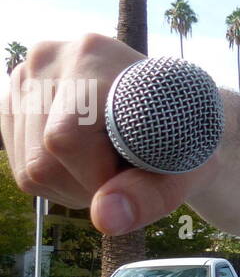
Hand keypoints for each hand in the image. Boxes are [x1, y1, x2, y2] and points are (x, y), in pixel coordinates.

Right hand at [0, 34, 219, 234]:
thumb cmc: (185, 135)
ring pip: (29, 170)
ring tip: (110, 161)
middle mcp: (50, 58)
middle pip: (43, 160)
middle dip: (88, 185)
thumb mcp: (184, 166)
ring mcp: (25, 78)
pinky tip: (87, 159)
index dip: (97, 177)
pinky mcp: (12, 103)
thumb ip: (151, 194)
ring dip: (73, 185)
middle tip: (128, 171)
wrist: (172, 108)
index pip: (66, 138)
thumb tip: (105, 218)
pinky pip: (21, 169)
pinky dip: (58, 179)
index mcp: (95, 57)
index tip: (134, 178)